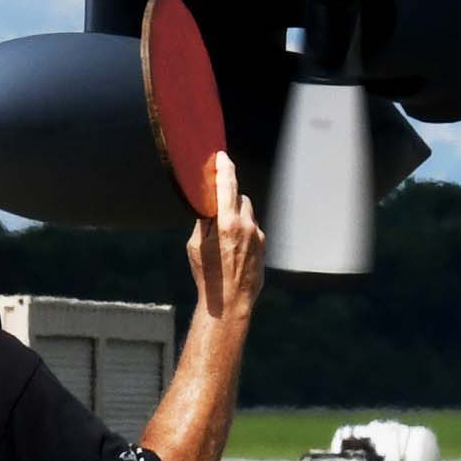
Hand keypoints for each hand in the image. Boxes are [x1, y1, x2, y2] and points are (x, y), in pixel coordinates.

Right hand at [189, 153, 267, 324]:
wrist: (230, 303)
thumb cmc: (208, 276)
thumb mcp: (196, 246)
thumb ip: (204, 222)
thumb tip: (208, 205)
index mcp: (227, 223)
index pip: (228, 185)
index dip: (224, 167)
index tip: (222, 157)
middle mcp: (247, 225)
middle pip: (239, 198)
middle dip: (228, 199)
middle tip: (215, 209)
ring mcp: (258, 236)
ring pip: (247, 214)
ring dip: (236, 217)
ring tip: (223, 237)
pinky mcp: (264, 246)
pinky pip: (252, 230)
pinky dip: (243, 232)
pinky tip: (232, 249)